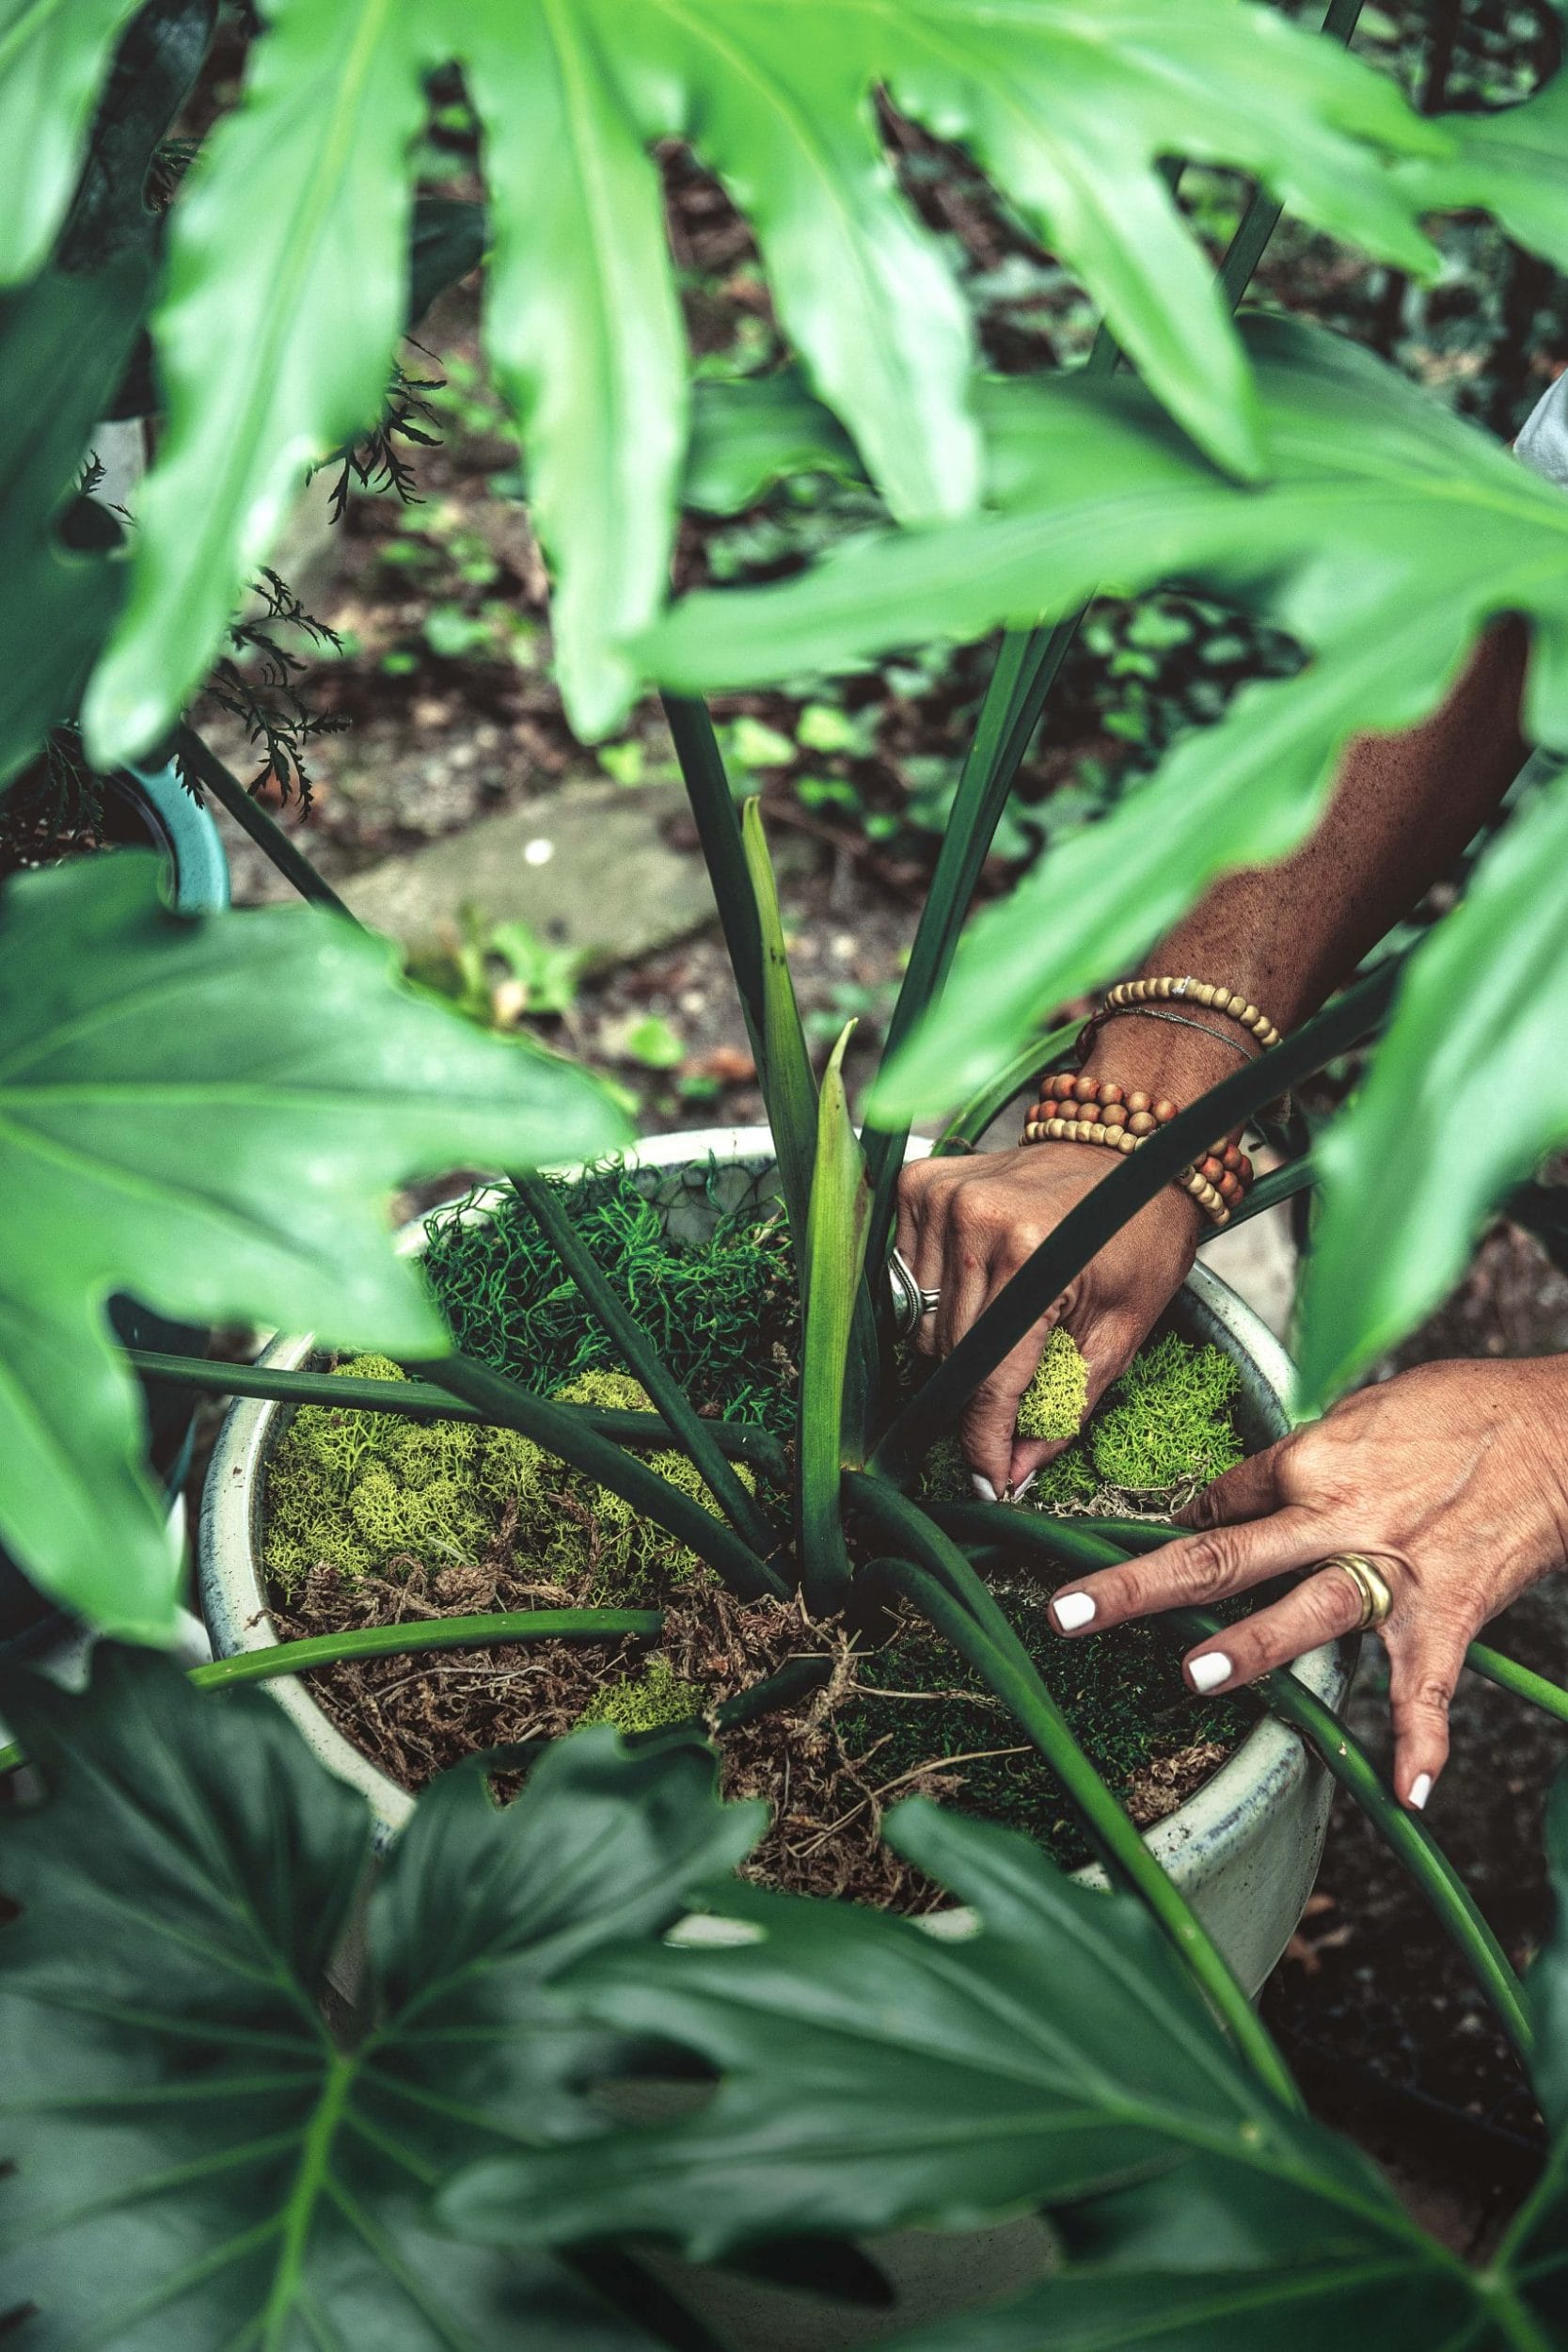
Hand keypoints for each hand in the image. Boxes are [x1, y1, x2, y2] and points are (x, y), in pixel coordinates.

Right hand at [894, 1141, 1197, 1496]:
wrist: (1130, 1144)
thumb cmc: (1139, 1231)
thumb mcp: (1125, 1326)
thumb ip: (1068, 1405)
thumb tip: (1018, 1473)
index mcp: (1037, 1257)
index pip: (991, 1379)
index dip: (986, 1443)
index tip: (989, 1482)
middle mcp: (977, 1222)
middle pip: (948, 1358)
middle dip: (979, 1396)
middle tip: (1013, 1400)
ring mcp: (942, 1198)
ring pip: (919, 1323)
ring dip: (955, 1346)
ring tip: (1006, 1324)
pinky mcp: (919, 1184)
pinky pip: (906, 1277)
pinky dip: (936, 1297)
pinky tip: (978, 1283)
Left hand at [1046, 1357, 1567, 1807]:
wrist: (1558, 1426)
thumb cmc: (1465, 1407)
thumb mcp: (1364, 1409)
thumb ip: (1305, 1454)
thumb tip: (1250, 1486)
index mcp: (1311, 1460)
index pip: (1220, 1501)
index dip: (1177, 1528)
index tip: (1142, 1556)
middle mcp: (1338, 1516)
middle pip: (1223, 1553)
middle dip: (1140, 1586)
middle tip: (1068, 1613)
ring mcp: (1393, 1570)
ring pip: (1306, 1612)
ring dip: (1250, 1648)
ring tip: (1191, 1678)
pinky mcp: (1450, 1611)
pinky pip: (1430, 1688)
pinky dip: (1421, 1744)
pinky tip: (1407, 1794)